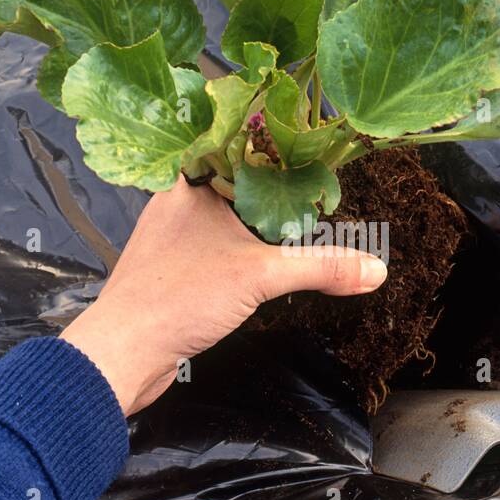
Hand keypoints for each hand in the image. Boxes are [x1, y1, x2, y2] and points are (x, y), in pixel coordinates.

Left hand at [62, 177, 386, 414]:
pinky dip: (239, 252)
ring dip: (257, 226)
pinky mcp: (167, 268)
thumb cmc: (180, 297)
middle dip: (276, 192)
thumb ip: (322, 267)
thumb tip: (376, 268)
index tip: (318, 153)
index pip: (241, 147)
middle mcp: (176, 200)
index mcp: (192, 181)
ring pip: (224, 219)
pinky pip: (212, 247)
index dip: (280, 149)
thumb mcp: (263, 275)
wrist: (123, 351)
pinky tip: (260, 265)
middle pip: (237, 185)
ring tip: (300, 227)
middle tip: (320, 193)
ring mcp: (169, 235)